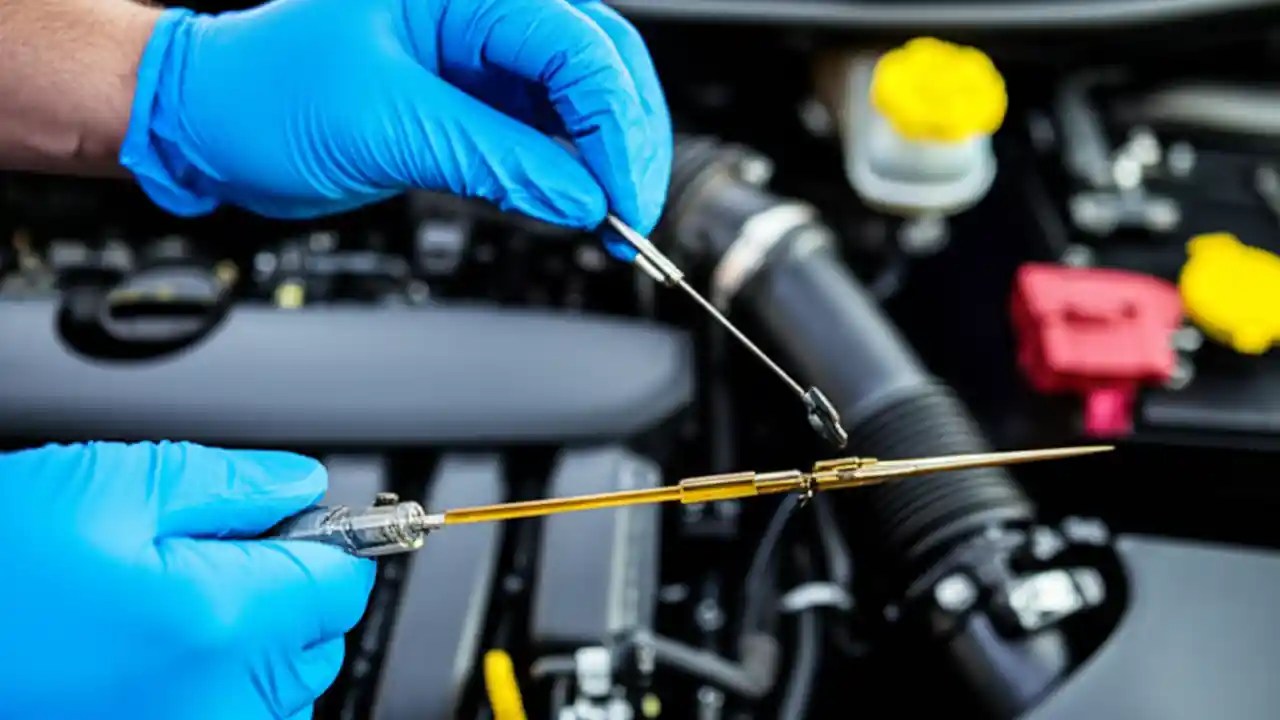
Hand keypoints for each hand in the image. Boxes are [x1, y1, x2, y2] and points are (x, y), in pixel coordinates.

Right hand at [0, 441, 374, 719]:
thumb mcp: (112, 484)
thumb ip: (232, 484)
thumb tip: (299, 484)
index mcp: (219, 625)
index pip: (342, 582)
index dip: (319, 542)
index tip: (291, 526)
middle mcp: (218, 703)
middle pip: (318, 637)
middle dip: (283, 589)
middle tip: (206, 557)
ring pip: (281, 687)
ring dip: (251, 643)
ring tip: (165, 606)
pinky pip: (235, 718)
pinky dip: (217, 686)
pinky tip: (153, 652)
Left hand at [121, 0, 672, 258]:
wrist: (211, 122)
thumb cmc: (264, 95)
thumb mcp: (383, 128)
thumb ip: (494, 160)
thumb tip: (579, 198)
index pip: (575, 47)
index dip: (614, 126)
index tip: (621, 198)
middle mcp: (482, 13)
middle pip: (600, 65)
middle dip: (628, 142)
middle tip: (631, 216)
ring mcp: (483, 56)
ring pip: (586, 98)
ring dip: (610, 159)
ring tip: (614, 220)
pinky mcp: (477, 100)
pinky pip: (550, 130)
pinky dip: (574, 171)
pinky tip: (582, 205)